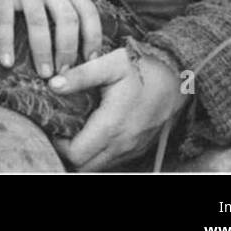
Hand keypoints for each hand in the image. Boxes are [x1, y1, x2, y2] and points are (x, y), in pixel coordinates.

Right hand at [0, 0, 101, 77]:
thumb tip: (94, 32)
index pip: (88, 11)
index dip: (93, 37)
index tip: (91, 58)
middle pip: (66, 20)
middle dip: (68, 49)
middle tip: (65, 70)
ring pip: (39, 23)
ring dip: (43, 51)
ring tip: (45, 73)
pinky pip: (5, 22)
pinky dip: (5, 43)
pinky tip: (7, 62)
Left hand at [47, 48, 188, 170]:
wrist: (179, 77)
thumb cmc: (142, 68)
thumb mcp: (110, 64)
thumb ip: (80, 75)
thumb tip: (52, 84)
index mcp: (112, 126)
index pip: (75, 155)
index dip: (58, 144)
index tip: (54, 126)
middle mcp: (123, 144)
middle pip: (85, 167)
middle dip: (68, 152)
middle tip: (61, 129)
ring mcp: (133, 148)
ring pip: (99, 166)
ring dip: (84, 155)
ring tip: (75, 130)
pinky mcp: (140, 148)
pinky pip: (114, 161)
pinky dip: (99, 154)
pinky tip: (94, 132)